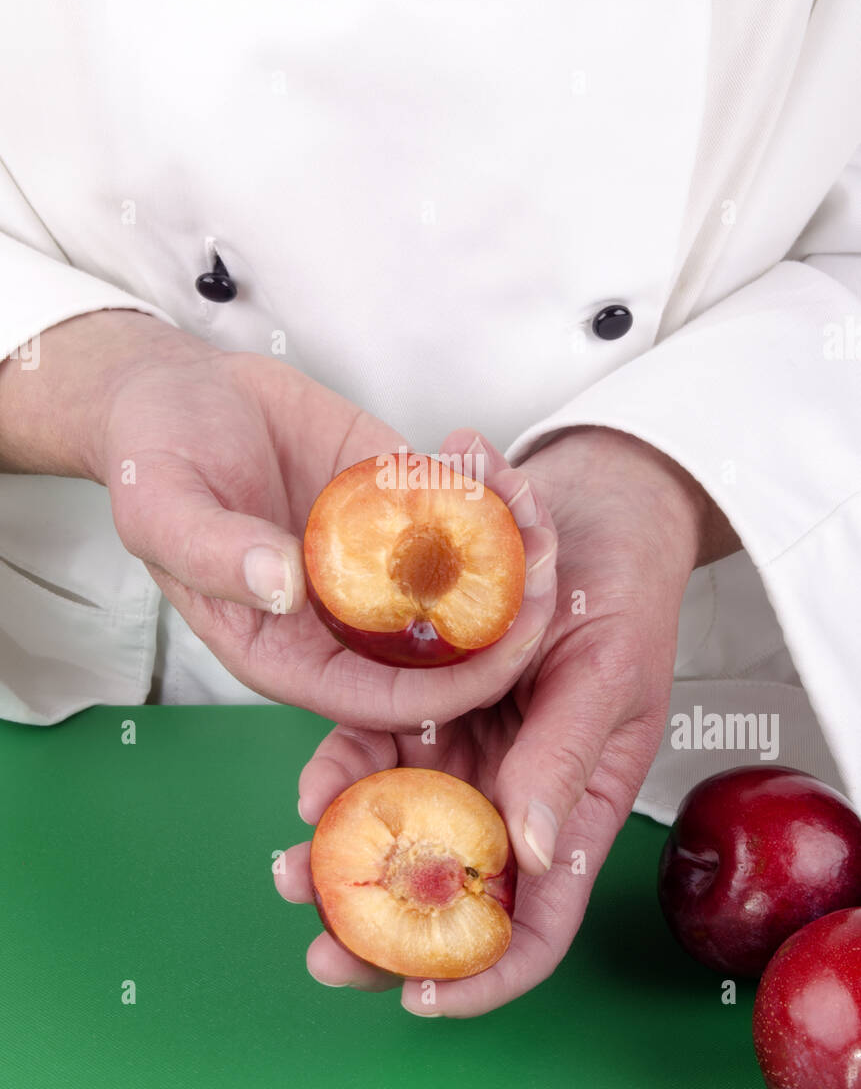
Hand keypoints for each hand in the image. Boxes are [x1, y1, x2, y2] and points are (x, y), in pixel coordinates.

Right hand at [44, 312, 555, 726]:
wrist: (178, 390)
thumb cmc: (154, 462)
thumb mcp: (163, 508)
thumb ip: (218, 554)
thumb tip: (286, 586)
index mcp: (291, 649)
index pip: (384, 698)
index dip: (449, 688)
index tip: (506, 656)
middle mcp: (345, 616)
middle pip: (442, 649)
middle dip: (505, 625)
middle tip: (550, 575)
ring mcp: (378, 559)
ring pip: (463, 580)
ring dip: (510, 555)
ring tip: (537, 509)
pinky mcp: (396, 501)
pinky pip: (455, 511)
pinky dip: (486, 495)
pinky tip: (500, 465)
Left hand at [275, 426, 738, 1014]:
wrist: (587, 501)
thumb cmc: (621, 587)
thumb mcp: (607, 673)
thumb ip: (566, 762)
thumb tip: (530, 858)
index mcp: (575, 803)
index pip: (537, 919)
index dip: (483, 971)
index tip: (420, 996)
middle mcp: (513, 787)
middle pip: (450, 885)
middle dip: (383, 926)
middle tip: (320, 944)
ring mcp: (465, 745)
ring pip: (398, 825)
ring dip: (344, 856)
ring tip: (290, 869)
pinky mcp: (421, 698)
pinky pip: (371, 748)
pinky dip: (340, 772)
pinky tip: (312, 785)